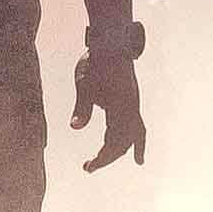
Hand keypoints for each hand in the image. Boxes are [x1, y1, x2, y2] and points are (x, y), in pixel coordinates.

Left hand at [70, 42, 149, 171]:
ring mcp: (134, 106)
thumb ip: (82, 107)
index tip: (88, 167)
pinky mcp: (132, 104)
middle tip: (88, 167)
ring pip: (132, 137)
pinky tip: (138, 157)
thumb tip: (75, 127)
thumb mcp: (84, 84)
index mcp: (121, 106)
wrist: (112, 44)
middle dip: (107, 157)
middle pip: (123, 142)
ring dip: (119, 152)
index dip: (103, 157)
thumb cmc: (96, 62)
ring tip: (103, 164)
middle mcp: (131, 109)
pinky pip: (138, 129)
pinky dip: (138, 144)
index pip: (114, 141)